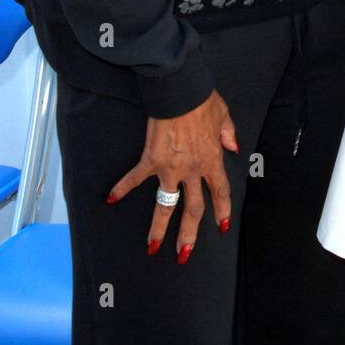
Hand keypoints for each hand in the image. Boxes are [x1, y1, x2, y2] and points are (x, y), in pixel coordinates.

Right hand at [106, 90, 238, 263]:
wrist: (180, 90)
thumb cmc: (202, 100)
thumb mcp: (224, 116)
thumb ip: (229, 135)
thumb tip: (233, 148)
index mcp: (212, 159)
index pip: (220, 191)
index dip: (222, 210)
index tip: (222, 226)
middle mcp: (192, 169)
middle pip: (193, 208)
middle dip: (189, 234)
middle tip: (184, 254)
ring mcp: (171, 167)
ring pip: (165, 204)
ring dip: (159, 227)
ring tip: (153, 246)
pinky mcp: (151, 159)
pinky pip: (135, 178)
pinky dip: (123, 187)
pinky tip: (112, 199)